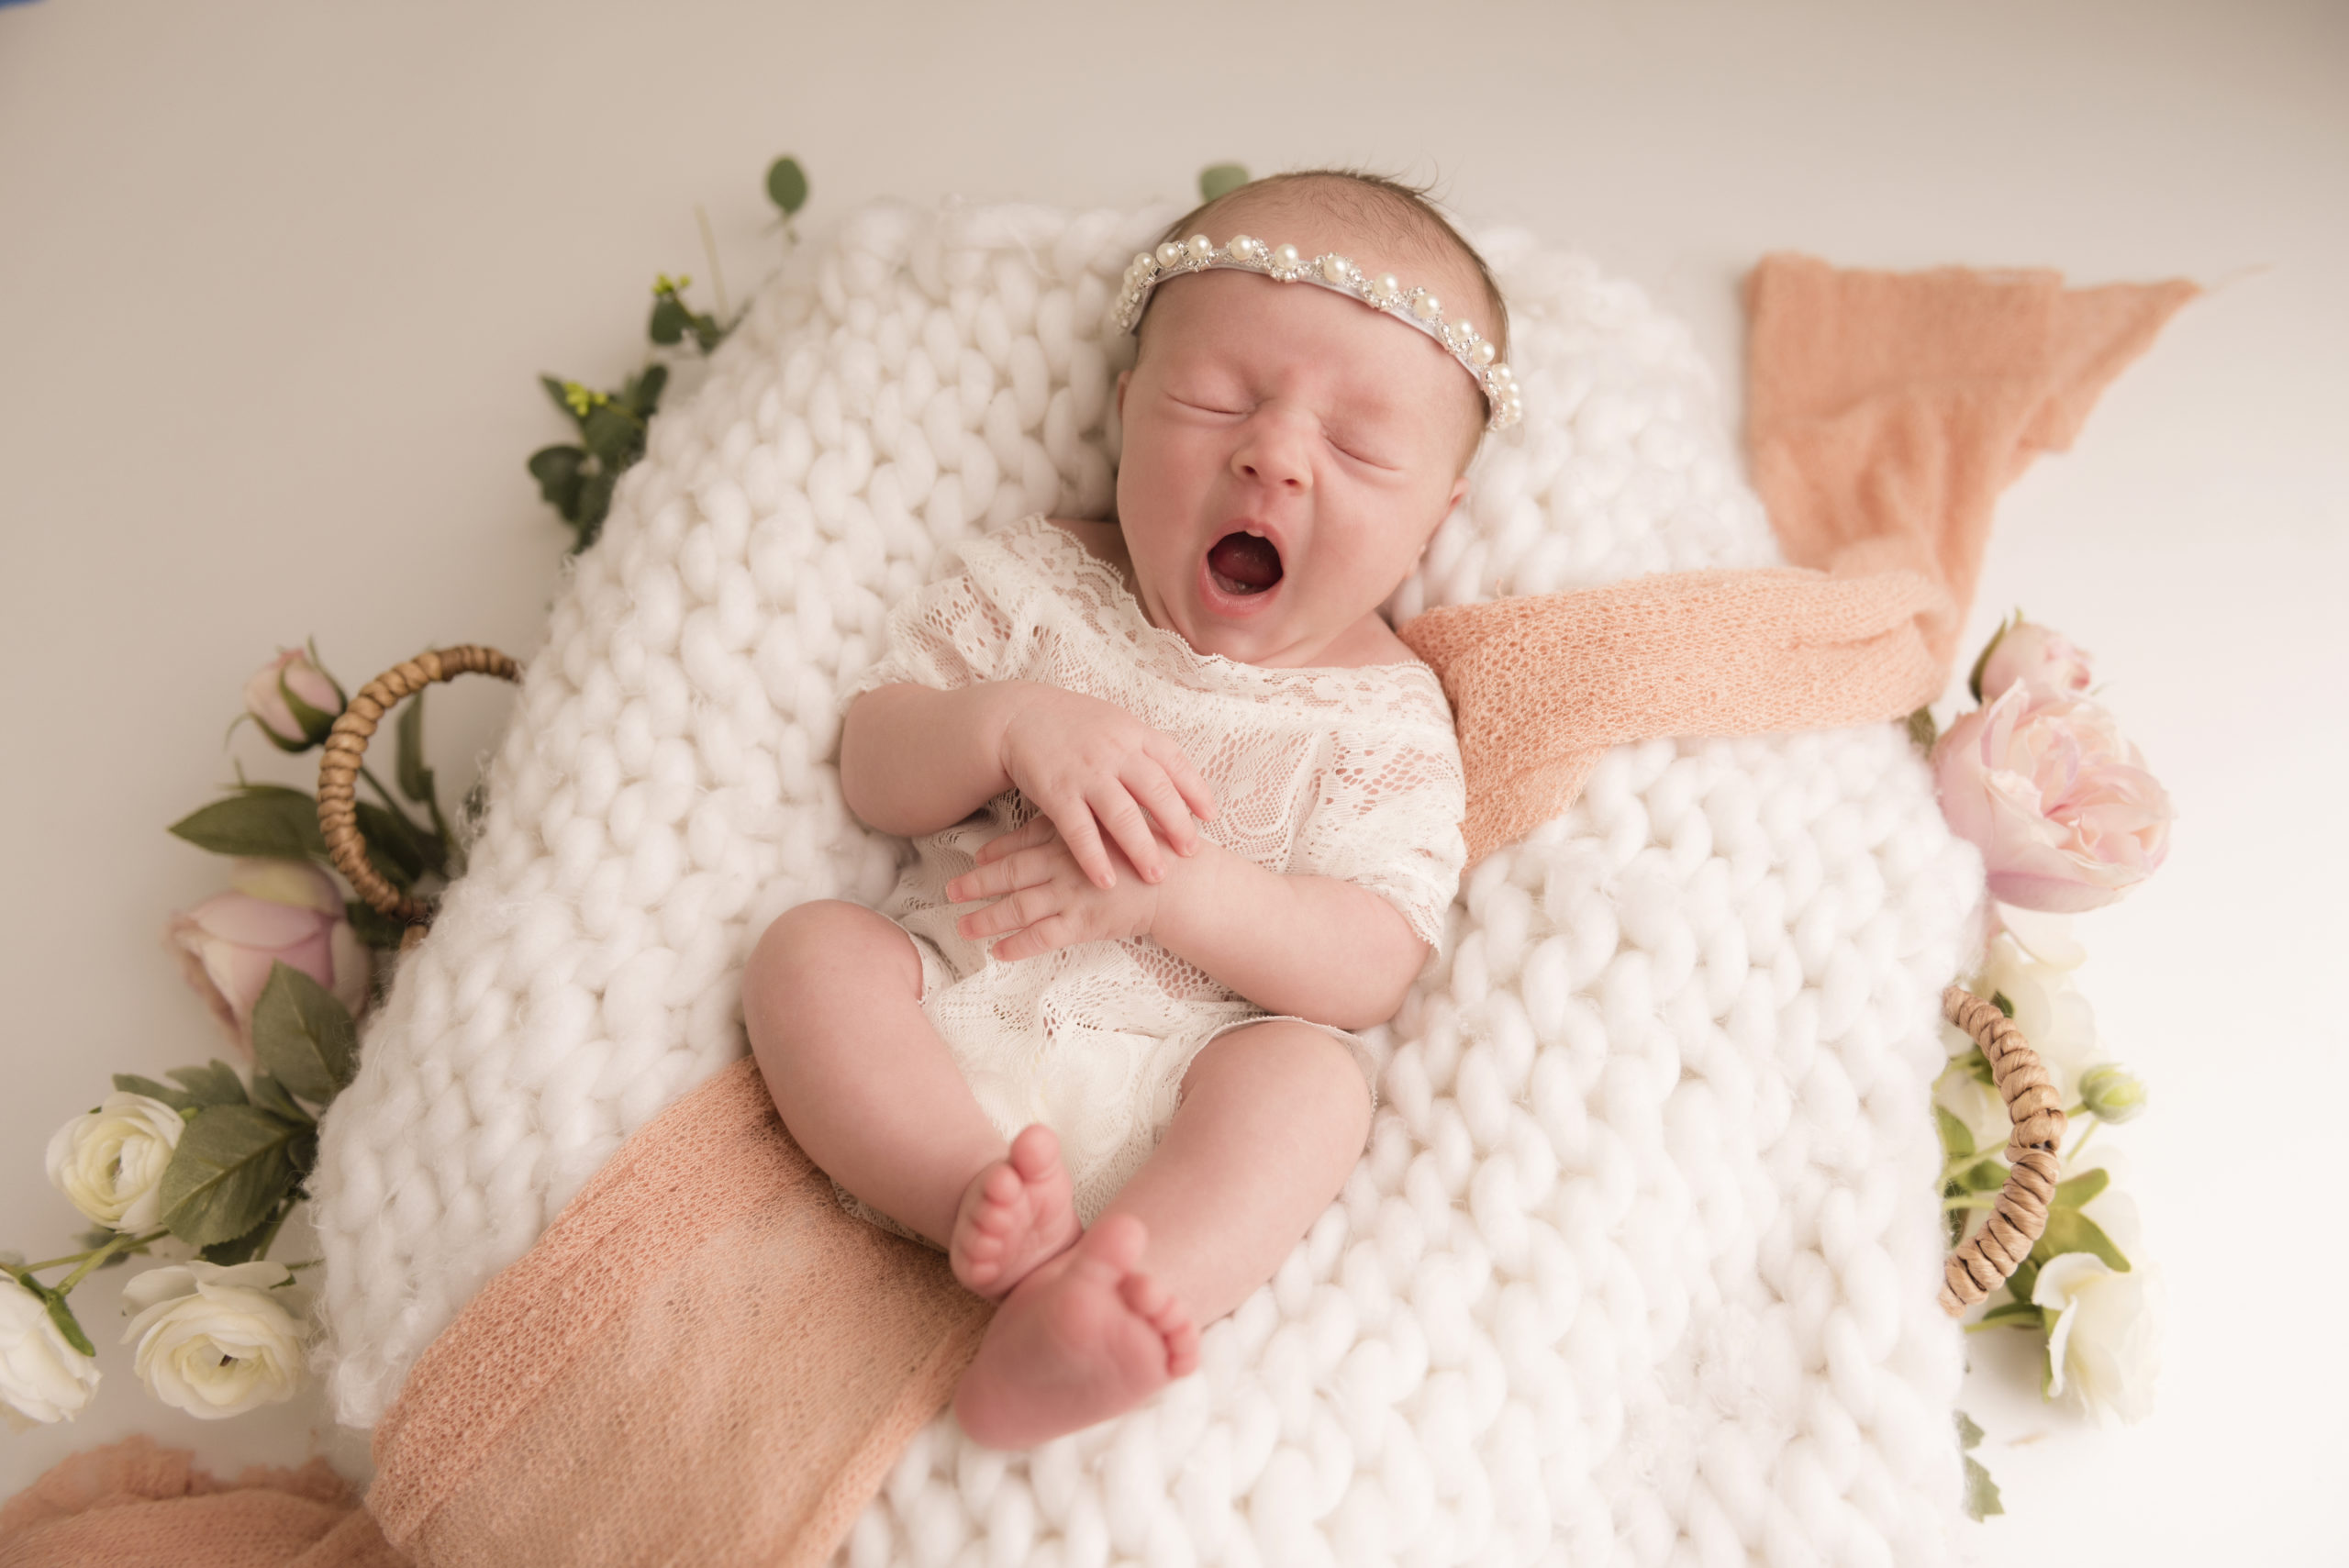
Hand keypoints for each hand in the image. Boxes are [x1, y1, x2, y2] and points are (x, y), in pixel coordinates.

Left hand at [948, 818, 1197, 960]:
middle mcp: (1063, 865)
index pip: (1022, 844)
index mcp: (1070, 838)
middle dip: (976, 884)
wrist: (1183, 881)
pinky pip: (1042, 937)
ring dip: (987, 918)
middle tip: (950, 891)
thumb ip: (1088, 821)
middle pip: (1009, 875)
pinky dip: (1017, 945)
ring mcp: (1071, 895)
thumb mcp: (1118, 821)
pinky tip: (998, 952)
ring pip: (1018, 908)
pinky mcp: (1083, 924)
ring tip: (964, 926)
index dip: (994, 852)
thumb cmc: (1156, 849)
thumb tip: (1059, 819)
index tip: (975, 858)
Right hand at [994, 686, 1215, 889]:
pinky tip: (1107, 881)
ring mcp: (1086, 772)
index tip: (1210, 817)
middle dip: (1177, 825)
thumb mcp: (1116, 724)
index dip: (1196, 791)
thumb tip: (1183, 784)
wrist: (1018, 715)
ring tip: (1157, 876)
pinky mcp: (1056, 792)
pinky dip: (1094, 857)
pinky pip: (1079, 830)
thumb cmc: (1074, 725)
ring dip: (1142, 848)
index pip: (1175, 762)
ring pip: (1122, 815)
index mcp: (1134, 733)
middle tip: (1191, 853)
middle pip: (1156, 791)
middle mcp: (1115, 751)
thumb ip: (1145, 751)